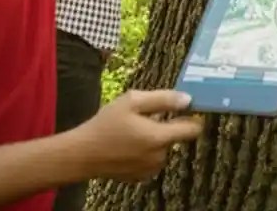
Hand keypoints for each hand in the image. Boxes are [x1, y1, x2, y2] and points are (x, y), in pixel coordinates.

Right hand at [72, 89, 202, 182]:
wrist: (82, 154)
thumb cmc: (106, 124)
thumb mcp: (132, 102)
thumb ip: (163, 99)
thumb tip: (188, 100)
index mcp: (159, 137)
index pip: (193, 130)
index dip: (193, 118)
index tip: (187, 109)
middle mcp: (160, 156)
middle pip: (175, 137)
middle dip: (164, 126)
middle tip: (142, 118)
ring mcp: (151, 169)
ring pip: (162, 148)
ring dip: (154, 139)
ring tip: (131, 131)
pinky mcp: (141, 177)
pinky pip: (151, 159)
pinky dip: (145, 151)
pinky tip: (127, 145)